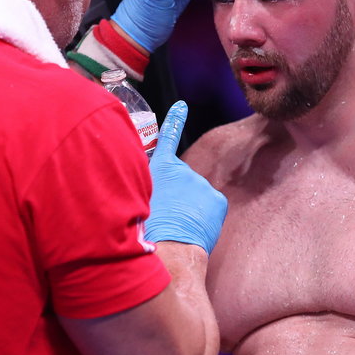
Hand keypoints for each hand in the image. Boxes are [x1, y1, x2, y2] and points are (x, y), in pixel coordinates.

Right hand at [144, 101, 226, 252]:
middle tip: (166, 217)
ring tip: (177, 227)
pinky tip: (194, 228)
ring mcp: (203, 184)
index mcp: (161, 168)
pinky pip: (209, 207)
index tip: (182, 105)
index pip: (167, 139)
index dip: (174, 121)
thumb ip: (146, 186)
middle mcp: (184, 170)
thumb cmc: (147, 229)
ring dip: (188, 209)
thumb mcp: (136, 199)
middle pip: (181, 182)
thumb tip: (156, 190)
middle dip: (176, 195)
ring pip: (196, 197)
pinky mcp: (218, 200)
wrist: (170, 248)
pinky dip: (203, 217)